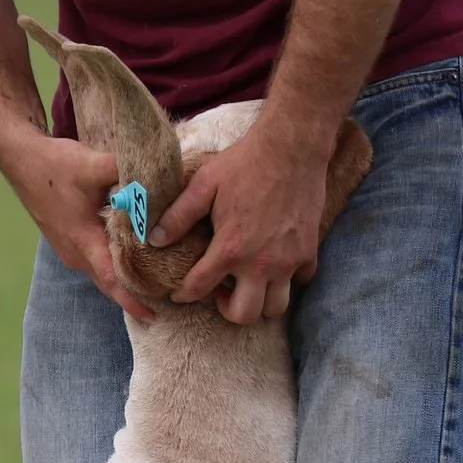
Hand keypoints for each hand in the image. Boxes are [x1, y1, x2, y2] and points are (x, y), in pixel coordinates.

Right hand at [0, 127, 151, 321]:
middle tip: (166, 299)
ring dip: (123, 279)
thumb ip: (127, 172)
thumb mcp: (92, 164)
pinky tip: (131, 255)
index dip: (131, 300)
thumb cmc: (53, 166)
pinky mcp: (68, 241)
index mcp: (82, 240)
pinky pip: (94, 261)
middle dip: (134, 295)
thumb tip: (158, 176)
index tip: (152, 316)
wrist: (21, 160)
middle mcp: (75, 252)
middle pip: (108, 283)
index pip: (111, 279)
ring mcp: (69, 249)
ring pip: (101, 272)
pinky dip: (112, 264)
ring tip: (154, 281)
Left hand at [150, 120, 333, 324]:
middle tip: (220, 292)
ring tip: (247, 283)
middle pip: (244, 315)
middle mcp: (260, 263)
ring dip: (259, 302)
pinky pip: (299, 282)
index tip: (181, 293)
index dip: (184, 295)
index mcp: (230, 249)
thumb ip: (178, 216)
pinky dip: (287, 281)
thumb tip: (154, 238)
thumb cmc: (245, 164)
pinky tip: (274, 264)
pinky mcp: (309, 252)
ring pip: (275, 308)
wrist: (292, 148)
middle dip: (227, 311)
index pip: (199, 289)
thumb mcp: (203, 184)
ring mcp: (288, 261)